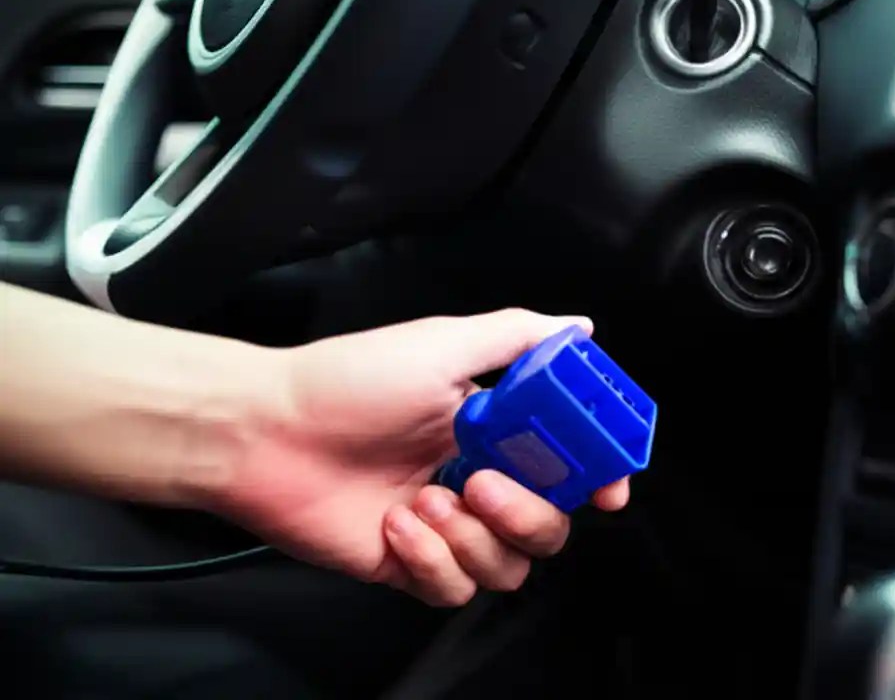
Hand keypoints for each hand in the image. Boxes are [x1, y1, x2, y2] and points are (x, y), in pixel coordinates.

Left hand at [217, 309, 629, 605]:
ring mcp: (445, 525)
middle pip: (550, 525)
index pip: (570, 463)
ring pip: (508, 565)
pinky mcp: (408, 563)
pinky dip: (430, 558)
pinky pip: (454, 587)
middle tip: (483, 485)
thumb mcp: (441, 344)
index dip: (599, 478)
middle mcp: (476, 478)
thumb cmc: (346, 381)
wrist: (263, 431)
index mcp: (494, 428)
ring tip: (423, 499)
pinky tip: (396, 522)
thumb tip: (579, 328)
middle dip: (528, 514)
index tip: (609, 489)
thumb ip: (517, 338)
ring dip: (472, 538)